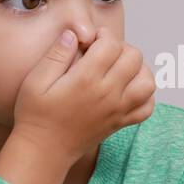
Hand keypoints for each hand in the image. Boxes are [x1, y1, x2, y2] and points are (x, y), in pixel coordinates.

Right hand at [11, 26, 155, 163]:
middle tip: (103, 53)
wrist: (43, 150)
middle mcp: (107, 94)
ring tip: (119, 68)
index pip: (112, 44)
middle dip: (121, 48)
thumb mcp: (36, 80)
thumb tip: (73, 34)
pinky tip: (128, 90)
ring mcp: (118, 110)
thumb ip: (56, 54)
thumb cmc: (36, 114)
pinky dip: (145, 96)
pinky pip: (147, 108)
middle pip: (134, 58)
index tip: (89, 41)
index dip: (102, 35)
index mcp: (86, 79)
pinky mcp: (120, 123)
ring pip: (148, 82)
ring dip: (138, 69)